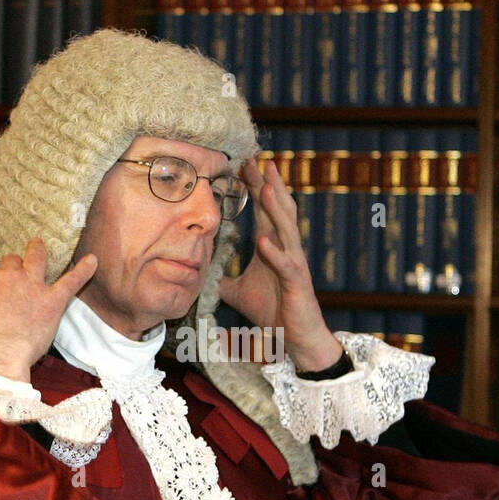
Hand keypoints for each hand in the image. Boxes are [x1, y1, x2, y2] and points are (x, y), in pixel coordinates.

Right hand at [0, 238, 96, 381]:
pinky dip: (83, 270)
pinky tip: (92, 262)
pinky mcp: (53, 300)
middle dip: (15, 264)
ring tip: (40, 246)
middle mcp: (9, 277)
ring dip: (39, 251)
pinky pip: (72, 280)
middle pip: (12, 262)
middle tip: (18, 265)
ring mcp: (32, 286)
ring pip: (37, 258)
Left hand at [218, 157, 342, 370]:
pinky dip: (275, 252)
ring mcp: (294, 264)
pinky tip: (264, 240)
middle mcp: (286, 249)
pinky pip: (286, 265)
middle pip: (277, 210)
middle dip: (267, 185)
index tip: (243, 165)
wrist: (296, 338)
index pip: (264, 210)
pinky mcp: (297, 283)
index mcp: (272, 247)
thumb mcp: (238, 292)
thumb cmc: (273, 311)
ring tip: (266, 187)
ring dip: (276, 209)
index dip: (255, 188)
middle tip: (257, 161)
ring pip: (286, 230)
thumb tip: (201, 274)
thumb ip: (222, 279)